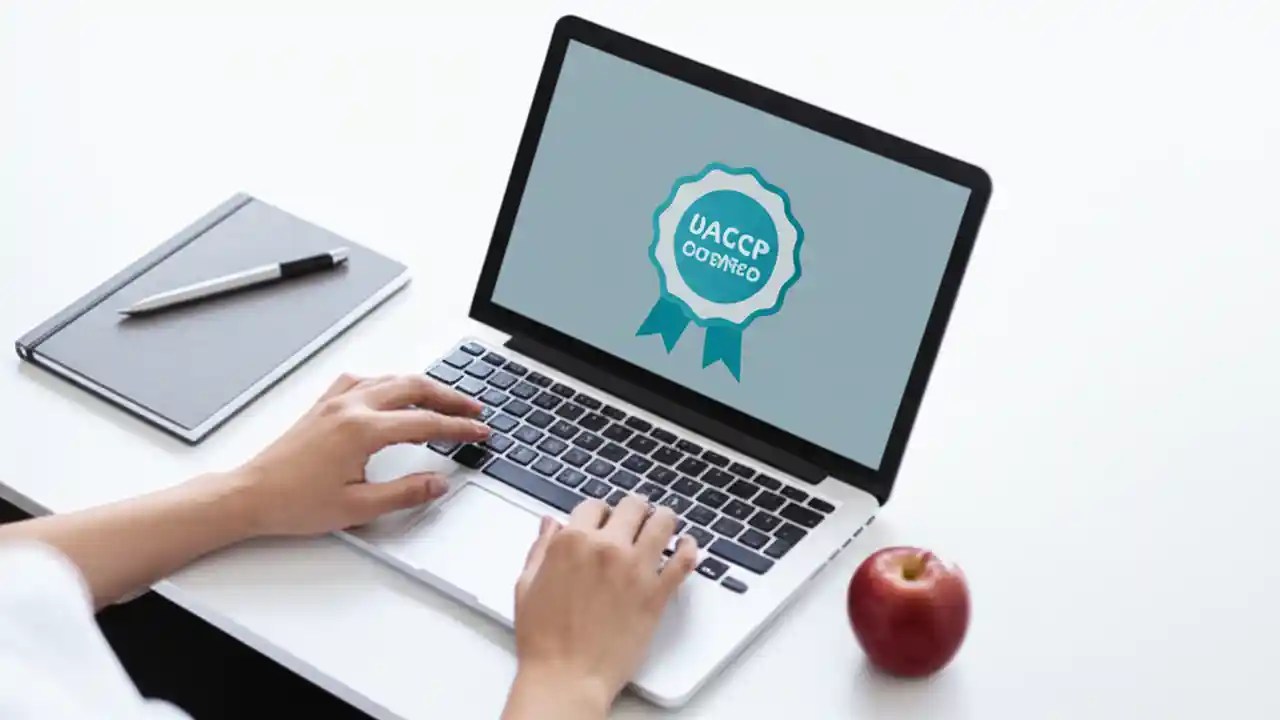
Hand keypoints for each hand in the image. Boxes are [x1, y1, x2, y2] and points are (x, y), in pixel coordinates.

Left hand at [232, 373, 488, 536]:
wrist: (251, 495)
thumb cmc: (294, 502)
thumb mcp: (358, 507)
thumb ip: (405, 493)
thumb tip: (438, 483)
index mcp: (362, 430)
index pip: (426, 424)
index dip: (458, 428)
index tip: (479, 432)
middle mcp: (350, 408)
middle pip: (414, 388)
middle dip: (450, 397)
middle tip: (473, 410)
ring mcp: (335, 403)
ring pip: (390, 379)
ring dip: (422, 386)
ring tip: (444, 399)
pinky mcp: (323, 406)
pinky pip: (363, 381)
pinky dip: (387, 382)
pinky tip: (392, 391)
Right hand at [502, 496, 697, 719]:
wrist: (567, 678)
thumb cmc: (544, 640)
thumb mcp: (527, 586)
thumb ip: (541, 548)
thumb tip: (550, 524)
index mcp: (571, 542)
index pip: (594, 506)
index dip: (600, 512)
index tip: (604, 520)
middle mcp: (606, 548)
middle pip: (633, 506)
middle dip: (634, 510)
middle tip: (637, 519)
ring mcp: (635, 569)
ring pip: (663, 522)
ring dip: (664, 520)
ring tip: (664, 525)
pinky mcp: (657, 593)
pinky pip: (683, 559)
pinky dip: (688, 547)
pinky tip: (685, 545)